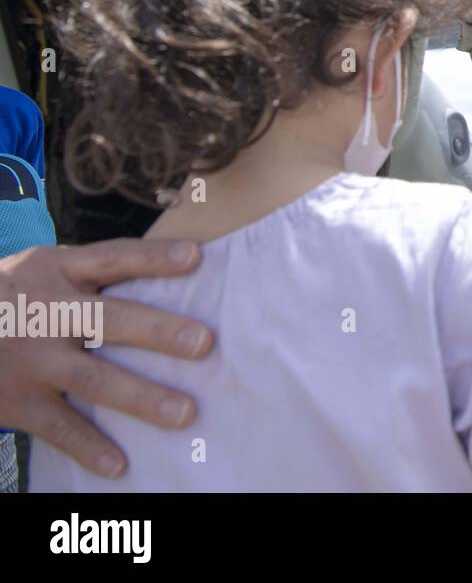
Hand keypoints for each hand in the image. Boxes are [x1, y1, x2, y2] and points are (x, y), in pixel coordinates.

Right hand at [0, 240, 213, 477]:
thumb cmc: (19, 295)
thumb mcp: (45, 268)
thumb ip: (96, 271)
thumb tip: (184, 264)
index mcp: (59, 270)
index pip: (112, 258)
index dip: (153, 257)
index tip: (196, 257)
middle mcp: (47, 312)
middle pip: (110, 319)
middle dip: (157, 331)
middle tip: (204, 343)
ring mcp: (32, 358)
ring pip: (92, 379)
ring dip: (140, 398)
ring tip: (184, 413)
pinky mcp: (17, 400)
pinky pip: (58, 426)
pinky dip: (88, 447)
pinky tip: (119, 464)